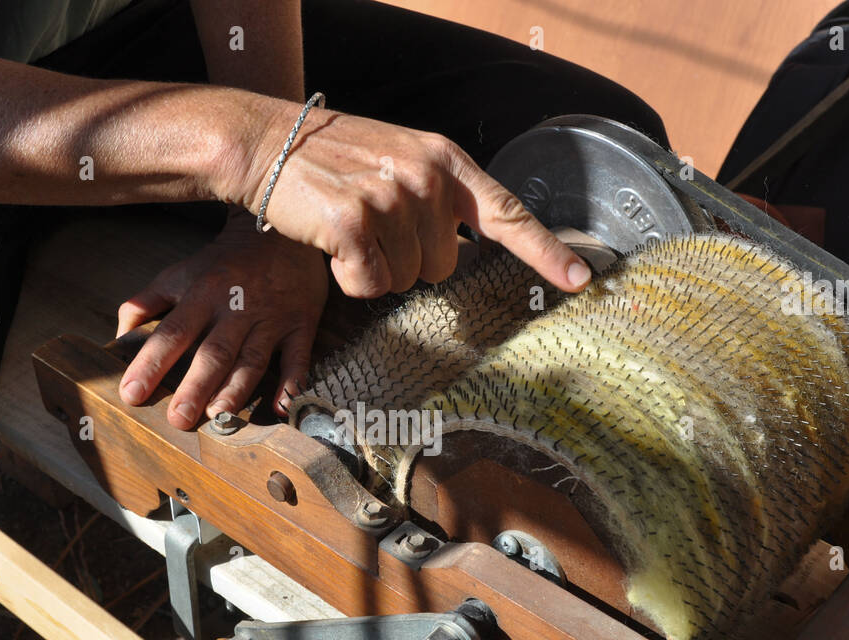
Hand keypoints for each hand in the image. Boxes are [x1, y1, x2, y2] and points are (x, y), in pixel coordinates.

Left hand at [116, 209, 328, 428]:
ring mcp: (270, 319)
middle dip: (195, 386)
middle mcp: (235, 309)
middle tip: (179, 418)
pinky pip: (298, 358)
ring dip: (237, 388)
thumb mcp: (179, 274)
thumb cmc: (222, 262)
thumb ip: (145, 303)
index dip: (151, 363)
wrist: (280, 229)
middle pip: (213, 352)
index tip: (132, 394)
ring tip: (221, 415)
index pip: (172, 334)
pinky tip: (282, 407)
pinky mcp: (300, 325)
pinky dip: (292, 383)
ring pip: (252, 358)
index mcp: (201, 296)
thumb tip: (118, 338)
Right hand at [222, 97, 591, 298]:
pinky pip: (371, 286)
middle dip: (409, 261)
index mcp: (445, 161)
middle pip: (446, 266)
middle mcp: (427, 178)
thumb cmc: (332, 160)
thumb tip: (461, 254)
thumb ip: (439, 197)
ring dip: (377, 270)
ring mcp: (392, 199)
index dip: (545, 252)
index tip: (580, 280)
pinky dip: (350, 279)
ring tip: (350, 230)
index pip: (507, 212)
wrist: (267, 144)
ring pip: (408, 281)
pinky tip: (332, 245)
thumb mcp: (399, 161)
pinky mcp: (356, 225)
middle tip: (373, 226)